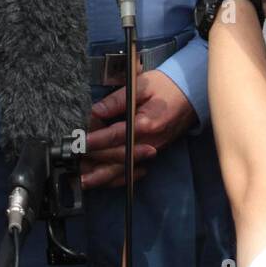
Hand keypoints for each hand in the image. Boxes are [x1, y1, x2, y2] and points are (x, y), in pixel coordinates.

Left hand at [82, 70, 196, 189]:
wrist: (190, 93)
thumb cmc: (165, 86)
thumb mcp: (140, 85)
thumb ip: (117, 100)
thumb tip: (97, 111)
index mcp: (146, 123)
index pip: (117, 135)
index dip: (97, 140)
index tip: (82, 144)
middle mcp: (149, 141)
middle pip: (118, 156)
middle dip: (95, 160)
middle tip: (75, 162)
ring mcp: (152, 150)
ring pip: (125, 169)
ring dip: (103, 177)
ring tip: (84, 181)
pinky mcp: (154, 152)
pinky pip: (134, 171)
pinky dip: (119, 178)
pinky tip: (105, 181)